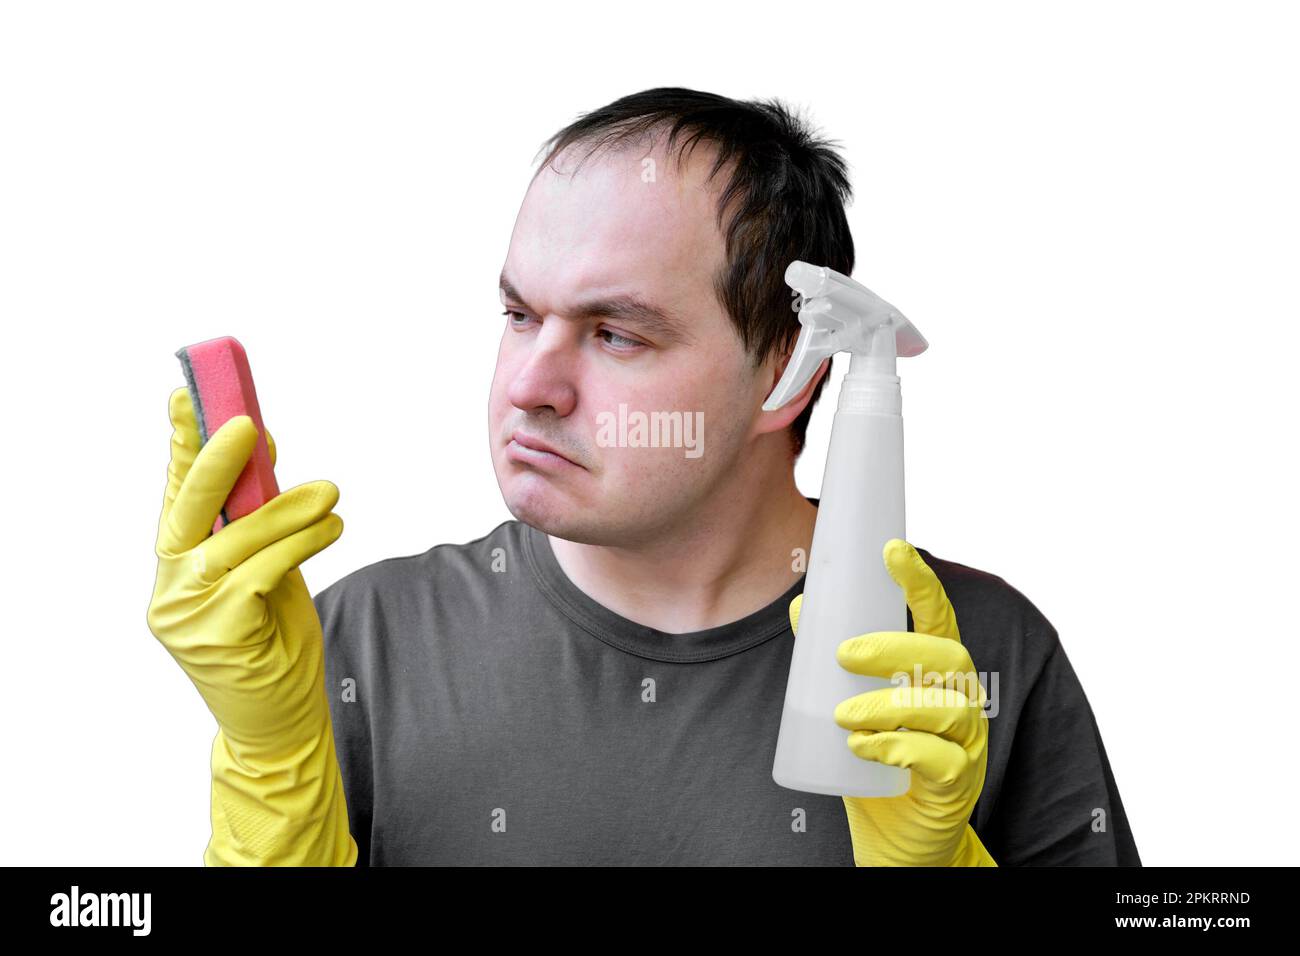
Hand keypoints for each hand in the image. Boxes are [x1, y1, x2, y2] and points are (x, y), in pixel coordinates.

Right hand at [147, 386, 342, 760]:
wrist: (279, 719)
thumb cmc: (272, 639)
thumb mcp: (267, 567)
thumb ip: (258, 519)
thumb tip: (267, 451)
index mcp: (177, 564)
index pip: (174, 494)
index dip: (181, 445)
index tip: (188, 396)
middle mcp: (171, 585)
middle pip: (187, 510)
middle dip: (217, 462)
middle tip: (249, 425)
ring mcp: (188, 613)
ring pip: (235, 542)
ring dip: (286, 510)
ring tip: (328, 492)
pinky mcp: (220, 634)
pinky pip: (262, 572)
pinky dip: (300, 544)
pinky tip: (331, 528)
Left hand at [788, 538, 995, 866]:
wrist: (896, 836)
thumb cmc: (876, 758)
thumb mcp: (849, 702)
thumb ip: (829, 659)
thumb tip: (801, 607)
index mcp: (936, 671)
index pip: (937, 616)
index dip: (919, 581)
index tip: (893, 549)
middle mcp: (960, 698)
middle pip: (947, 654)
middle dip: (895, 648)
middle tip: (844, 655)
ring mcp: (965, 742)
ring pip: (946, 706)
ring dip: (889, 704)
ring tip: (845, 716)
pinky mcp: (957, 783)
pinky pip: (941, 759)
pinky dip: (901, 748)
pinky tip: (865, 748)